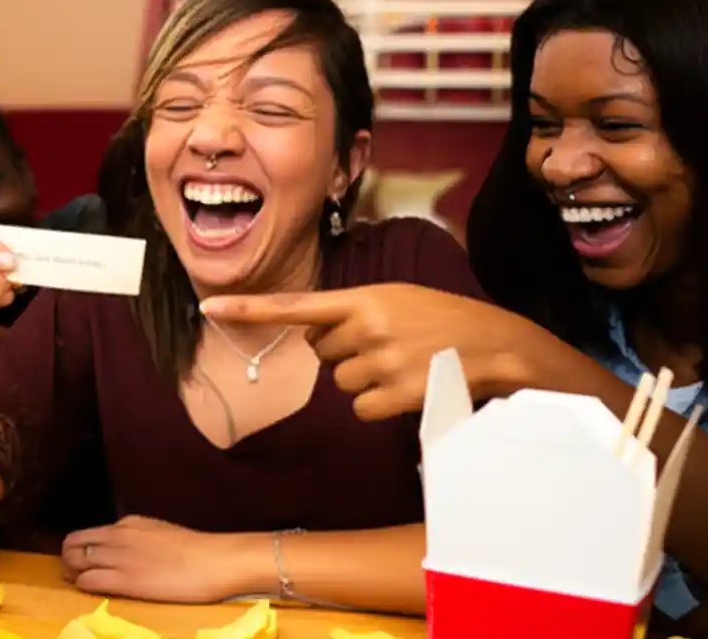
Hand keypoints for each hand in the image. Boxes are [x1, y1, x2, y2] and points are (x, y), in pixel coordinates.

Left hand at [61, 516, 249, 602]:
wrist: (214, 560)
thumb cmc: (197, 551)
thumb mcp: (161, 534)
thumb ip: (140, 538)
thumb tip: (128, 549)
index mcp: (128, 524)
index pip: (90, 533)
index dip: (81, 549)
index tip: (83, 561)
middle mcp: (118, 535)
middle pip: (73, 543)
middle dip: (68, 559)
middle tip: (73, 574)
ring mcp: (119, 557)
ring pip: (74, 561)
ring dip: (72, 573)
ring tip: (79, 583)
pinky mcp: (124, 580)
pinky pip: (87, 581)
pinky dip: (83, 587)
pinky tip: (92, 592)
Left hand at [200, 283, 546, 420]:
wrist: (499, 346)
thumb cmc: (445, 321)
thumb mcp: (398, 300)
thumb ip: (354, 312)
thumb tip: (315, 340)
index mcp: (364, 297)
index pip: (294, 305)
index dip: (248, 309)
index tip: (208, 309)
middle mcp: (367, 327)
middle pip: (320, 354)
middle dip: (344, 353)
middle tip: (388, 345)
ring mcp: (381, 362)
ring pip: (341, 385)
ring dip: (366, 381)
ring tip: (405, 364)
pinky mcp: (396, 394)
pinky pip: (361, 410)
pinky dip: (380, 406)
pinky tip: (409, 388)